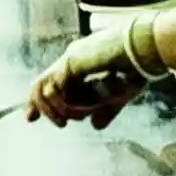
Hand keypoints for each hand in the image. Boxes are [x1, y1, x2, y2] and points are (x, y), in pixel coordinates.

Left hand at [26, 27, 144, 129]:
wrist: (145, 50)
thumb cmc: (136, 68)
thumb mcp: (118, 96)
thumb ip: (105, 111)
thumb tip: (95, 126)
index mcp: (79, 65)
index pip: (48, 83)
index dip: (36, 101)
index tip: (29, 118)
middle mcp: (70, 61)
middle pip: (40, 85)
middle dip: (43, 109)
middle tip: (61, 125)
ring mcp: (70, 58)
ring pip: (44, 87)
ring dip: (55, 109)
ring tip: (67, 121)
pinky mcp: (73, 61)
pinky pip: (55, 86)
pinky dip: (63, 103)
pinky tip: (79, 111)